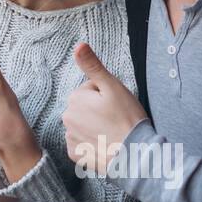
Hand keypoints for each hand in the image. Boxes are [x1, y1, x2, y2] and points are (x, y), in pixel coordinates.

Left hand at [62, 42, 146, 174]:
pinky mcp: (75, 154)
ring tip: (112, 133)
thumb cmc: (127, 119)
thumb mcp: (113, 86)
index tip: (116, 106)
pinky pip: (81, 145)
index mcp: (74, 99)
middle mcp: (67, 118)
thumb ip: (93, 65)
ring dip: (94, 128)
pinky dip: (91, 144)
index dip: (106, 96)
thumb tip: (78, 46)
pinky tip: (104, 145)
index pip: (90, 90)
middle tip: (116, 119)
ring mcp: (70, 138)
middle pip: (85, 108)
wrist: (135, 156)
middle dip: (98, 111)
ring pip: (83, 126)